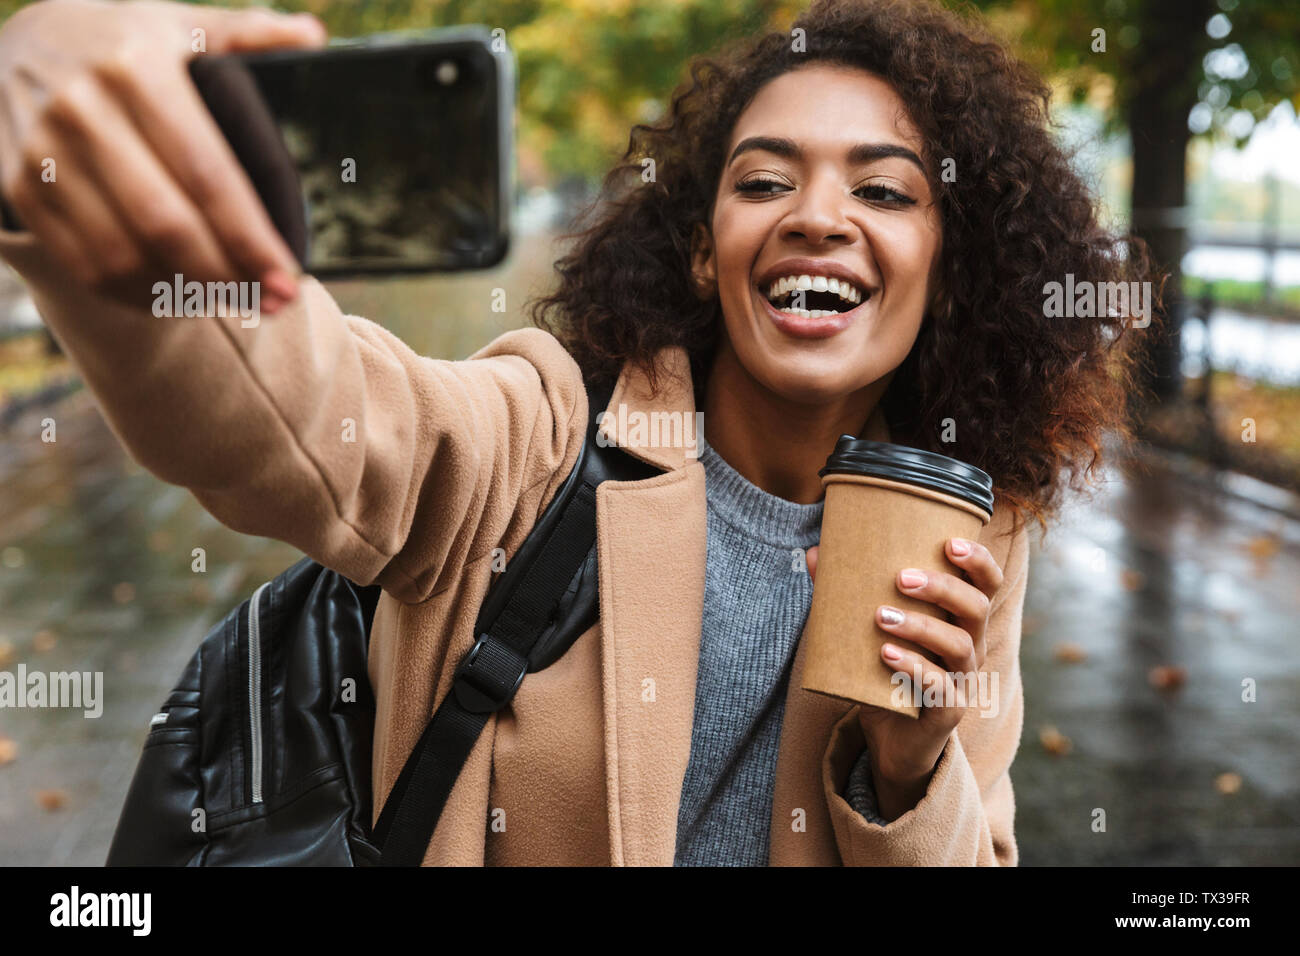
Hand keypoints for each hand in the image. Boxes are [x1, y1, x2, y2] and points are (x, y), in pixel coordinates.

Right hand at [0, 0, 326, 308]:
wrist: (12, 43)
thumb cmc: (119, 45)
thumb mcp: (179, 25)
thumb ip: (247, 34)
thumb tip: (315, 38)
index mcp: (138, 69)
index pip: (208, 173)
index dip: (251, 236)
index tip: (288, 276)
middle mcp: (84, 110)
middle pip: (167, 224)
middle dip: (228, 275)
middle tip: (273, 302)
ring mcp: (43, 151)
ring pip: (123, 254)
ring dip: (185, 292)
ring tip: (233, 301)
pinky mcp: (18, 186)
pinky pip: (84, 263)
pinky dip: (136, 294)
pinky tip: (177, 297)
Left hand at [805, 536, 1004, 818]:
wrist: (890, 738)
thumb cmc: (884, 671)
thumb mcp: (869, 630)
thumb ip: (847, 592)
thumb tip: (815, 553)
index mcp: (960, 620)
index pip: (987, 584)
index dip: (979, 561)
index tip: (951, 542)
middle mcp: (971, 646)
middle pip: (977, 608)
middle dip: (943, 587)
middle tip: (901, 578)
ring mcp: (963, 680)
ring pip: (960, 646)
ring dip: (921, 627)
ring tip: (881, 616)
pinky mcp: (948, 711)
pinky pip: (941, 688)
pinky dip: (913, 667)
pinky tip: (885, 654)